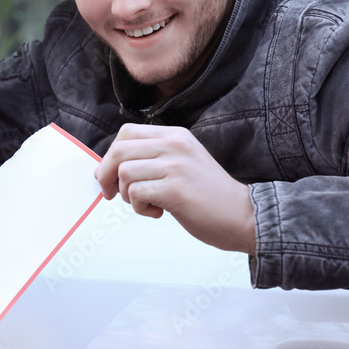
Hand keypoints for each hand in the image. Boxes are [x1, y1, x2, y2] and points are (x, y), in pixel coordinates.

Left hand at [95, 124, 256, 253]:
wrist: (242, 215)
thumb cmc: (209, 195)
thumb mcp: (183, 162)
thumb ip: (154, 158)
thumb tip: (110, 167)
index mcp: (176, 135)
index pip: (127, 132)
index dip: (110, 155)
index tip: (110, 177)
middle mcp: (175, 145)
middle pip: (119, 150)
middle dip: (106, 175)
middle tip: (111, 194)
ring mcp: (176, 166)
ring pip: (125, 173)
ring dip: (128, 195)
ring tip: (149, 204)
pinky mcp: (175, 190)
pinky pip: (137, 193)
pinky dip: (140, 208)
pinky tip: (159, 212)